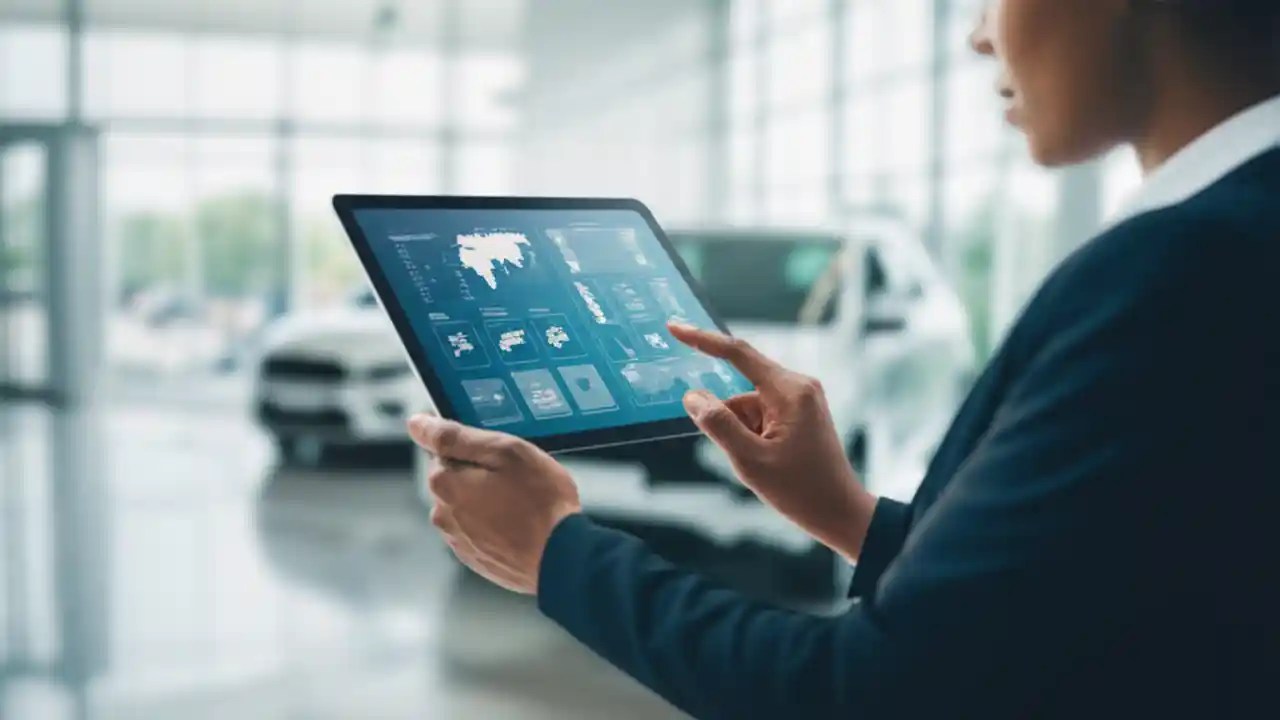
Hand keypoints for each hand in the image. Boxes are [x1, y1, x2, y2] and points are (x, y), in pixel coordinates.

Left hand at [408, 415, 581, 594]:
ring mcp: (458, 539)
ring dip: (487, 497)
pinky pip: (479, 528)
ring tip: (522, 501)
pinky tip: (519, 521)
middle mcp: (443, 513)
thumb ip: (456, 436)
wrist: (562, 557)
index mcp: (444, 482)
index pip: (442, 447)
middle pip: (455, 477)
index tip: (495, 448)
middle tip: (516, 475)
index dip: (472, 443)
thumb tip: (417, 424)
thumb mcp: (505, 451)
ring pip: (467, 503)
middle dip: (480, 471)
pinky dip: (495, 522)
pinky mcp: (475, 557)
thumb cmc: (540, 502)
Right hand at [667, 322, 876, 562]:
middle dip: (731, 423)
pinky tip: (770, 463)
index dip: (702, 340)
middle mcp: (798, 386)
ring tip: (765, 466)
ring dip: (742, 434)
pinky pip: (760, 415)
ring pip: (747, 406)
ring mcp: (800, 399)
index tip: (674, 327)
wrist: (839, 512)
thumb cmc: (800, 490)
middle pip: (740, 391)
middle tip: (749, 458)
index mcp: (790, 390)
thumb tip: (692, 396)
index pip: (738, 353)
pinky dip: (752, 436)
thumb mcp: (750, 461)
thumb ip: (718, 424)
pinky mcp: (799, 412)